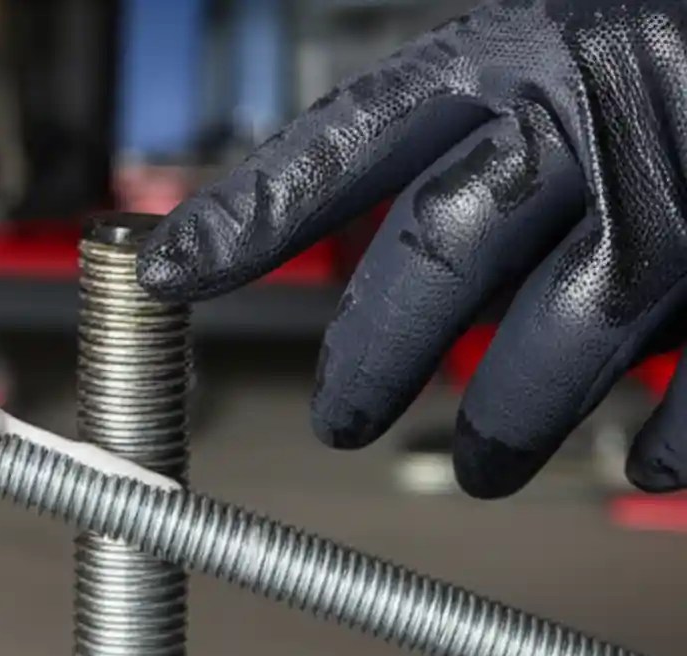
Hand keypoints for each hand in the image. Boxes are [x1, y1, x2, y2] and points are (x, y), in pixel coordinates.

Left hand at [138, 0, 686, 497]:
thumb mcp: (578, 41)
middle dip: (370, 360)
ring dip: (495, 427)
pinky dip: (657, 443)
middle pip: (430, 269)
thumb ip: (485, 118)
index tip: (171, 269)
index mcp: (531, 50)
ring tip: (469, 462)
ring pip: (545, 358)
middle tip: (339, 415)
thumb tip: (383, 224)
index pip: (347, 141)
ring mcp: (684, 218)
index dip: (251, 213)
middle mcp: (598, 128)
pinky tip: (636, 458)